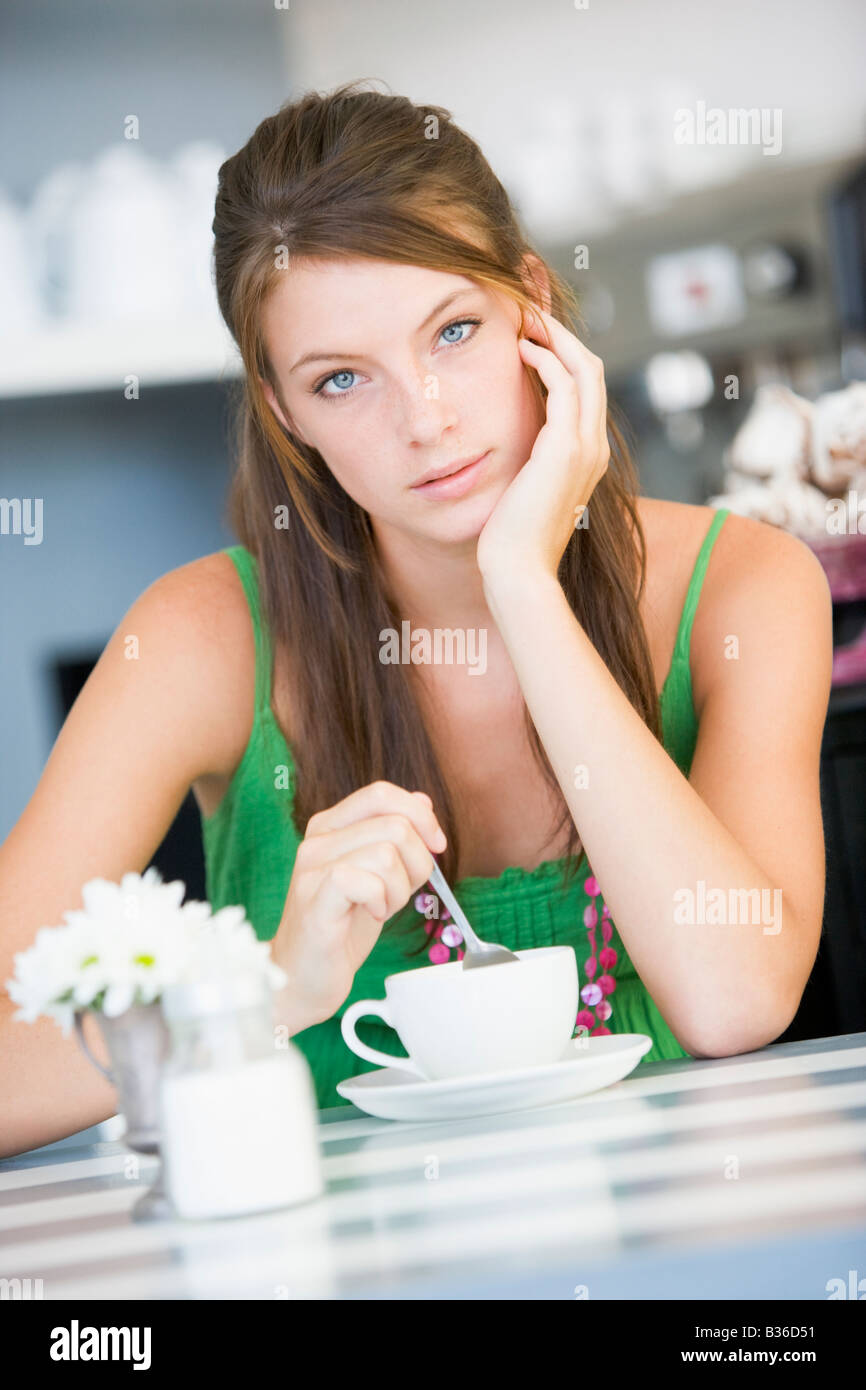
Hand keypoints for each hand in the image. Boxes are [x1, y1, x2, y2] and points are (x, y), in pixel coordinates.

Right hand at [271, 781, 446, 1029]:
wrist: (304, 976)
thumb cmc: (342, 926)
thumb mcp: (378, 874)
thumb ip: (394, 837)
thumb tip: (423, 801)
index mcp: (330, 826)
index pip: (381, 793)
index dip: (420, 816)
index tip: (436, 846)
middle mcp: (317, 840)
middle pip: (394, 825)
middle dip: (417, 862)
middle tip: (401, 892)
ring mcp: (311, 869)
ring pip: (387, 854)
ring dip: (400, 889)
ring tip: (382, 908)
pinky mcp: (314, 900)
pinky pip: (365, 881)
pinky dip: (382, 901)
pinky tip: (371, 915)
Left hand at [475, 305, 610, 583]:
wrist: (518, 569)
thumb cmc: (512, 539)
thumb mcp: (525, 491)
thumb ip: (529, 464)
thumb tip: (512, 447)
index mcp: (588, 457)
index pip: (586, 391)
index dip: (564, 357)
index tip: (534, 336)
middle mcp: (594, 448)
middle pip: (592, 370)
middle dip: (563, 336)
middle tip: (531, 314)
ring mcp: (585, 447)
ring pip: (584, 369)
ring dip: (556, 338)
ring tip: (527, 319)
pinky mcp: (565, 448)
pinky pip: (563, 386)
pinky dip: (546, 360)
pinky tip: (521, 350)